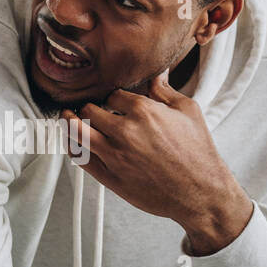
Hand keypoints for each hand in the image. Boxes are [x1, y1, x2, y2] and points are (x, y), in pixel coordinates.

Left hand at [63, 72, 252, 255]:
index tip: (113, 103)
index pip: (112, 95)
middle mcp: (125, 132)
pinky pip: (80, 158)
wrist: (200, 192)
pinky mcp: (110, 177)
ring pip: (76, 132)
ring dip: (69, 122)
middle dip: (89, 108)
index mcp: (144, 111)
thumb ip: (165, 91)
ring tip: (66, 117)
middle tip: (89, 110)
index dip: (112, 99)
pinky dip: (71, 146)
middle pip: (89, 111)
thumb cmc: (197, 153)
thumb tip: (155, 74)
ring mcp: (115, 156)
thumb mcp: (188, 111)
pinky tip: (71, 141)